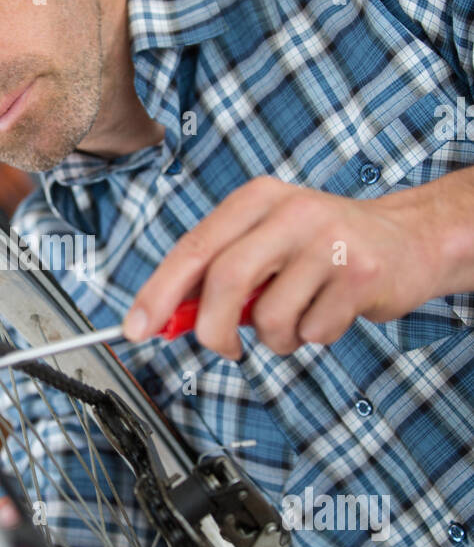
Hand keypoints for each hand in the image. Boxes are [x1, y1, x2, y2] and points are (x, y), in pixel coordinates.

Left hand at [121, 175, 462, 358]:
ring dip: (276, 339)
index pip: (194, 247)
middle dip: (212, 327)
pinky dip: (313, 337)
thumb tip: (164, 318)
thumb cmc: (322, 248)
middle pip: (225, 279)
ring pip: (270, 317)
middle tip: (222, 347)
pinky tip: (330, 312)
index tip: (137, 328)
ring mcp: (328, 241)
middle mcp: (291, 211)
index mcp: (257, 199)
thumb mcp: (266, 244)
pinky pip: (312, 331)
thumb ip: (218, 275)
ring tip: (297, 319)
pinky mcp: (360, 274)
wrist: (408, 240)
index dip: (159, 292)